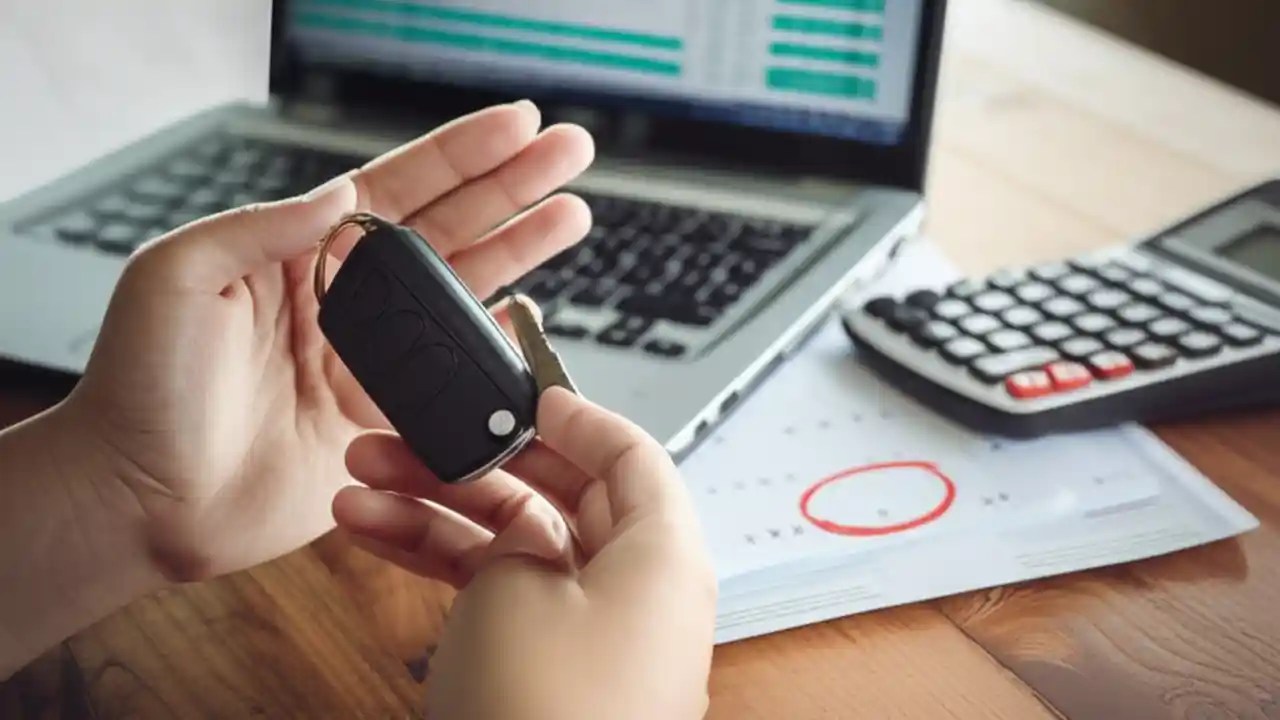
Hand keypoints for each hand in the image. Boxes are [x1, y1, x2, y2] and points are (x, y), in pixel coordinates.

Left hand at [64, 101, 593, 581]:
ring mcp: (369, 360)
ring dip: (521, 252)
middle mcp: (342, 299)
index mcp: (297, 252)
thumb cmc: (140, 387)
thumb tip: (345, 195)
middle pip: (448, 228)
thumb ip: (264, 226)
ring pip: (463, 294)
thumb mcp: (179, 277)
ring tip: (572, 214)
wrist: (139, 500)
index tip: (520, 124)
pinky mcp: (384, 420)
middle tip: (571, 154)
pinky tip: (533, 316)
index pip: (397, 188)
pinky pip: (455, 378)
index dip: (462, 154)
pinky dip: (498, 348)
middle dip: (513, 187)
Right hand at [334, 388, 717, 719]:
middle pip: (560, 493)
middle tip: (411, 430)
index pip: (628, 453)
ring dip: (437, 506)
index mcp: (662, 552)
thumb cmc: (548, 719)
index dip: (572, 413)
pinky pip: (498, 591)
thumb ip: (518, 534)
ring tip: (358, 479)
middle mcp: (636, 588)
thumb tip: (513, 530)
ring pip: (514, 541)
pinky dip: (441, 561)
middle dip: (476, 457)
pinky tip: (373, 530)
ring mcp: (590, 632)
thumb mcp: (517, 588)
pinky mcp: (547, 670)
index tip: (521, 387)